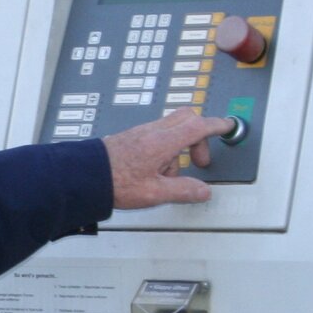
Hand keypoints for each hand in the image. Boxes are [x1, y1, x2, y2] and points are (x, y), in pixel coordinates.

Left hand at [103, 110, 235, 209]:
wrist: (84, 175)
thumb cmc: (114, 181)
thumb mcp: (154, 193)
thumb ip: (183, 191)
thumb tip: (203, 191)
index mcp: (163, 141)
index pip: (198, 126)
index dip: (216, 125)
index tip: (227, 125)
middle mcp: (153, 131)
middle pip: (187, 119)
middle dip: (200, 137)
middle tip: (199, 161)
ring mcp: (142, 132)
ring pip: (172, 129)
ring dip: (179, 149)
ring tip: (167, 177)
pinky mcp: (133, 137)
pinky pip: (157, 136)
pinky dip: (164, 150)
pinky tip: (152, 172)